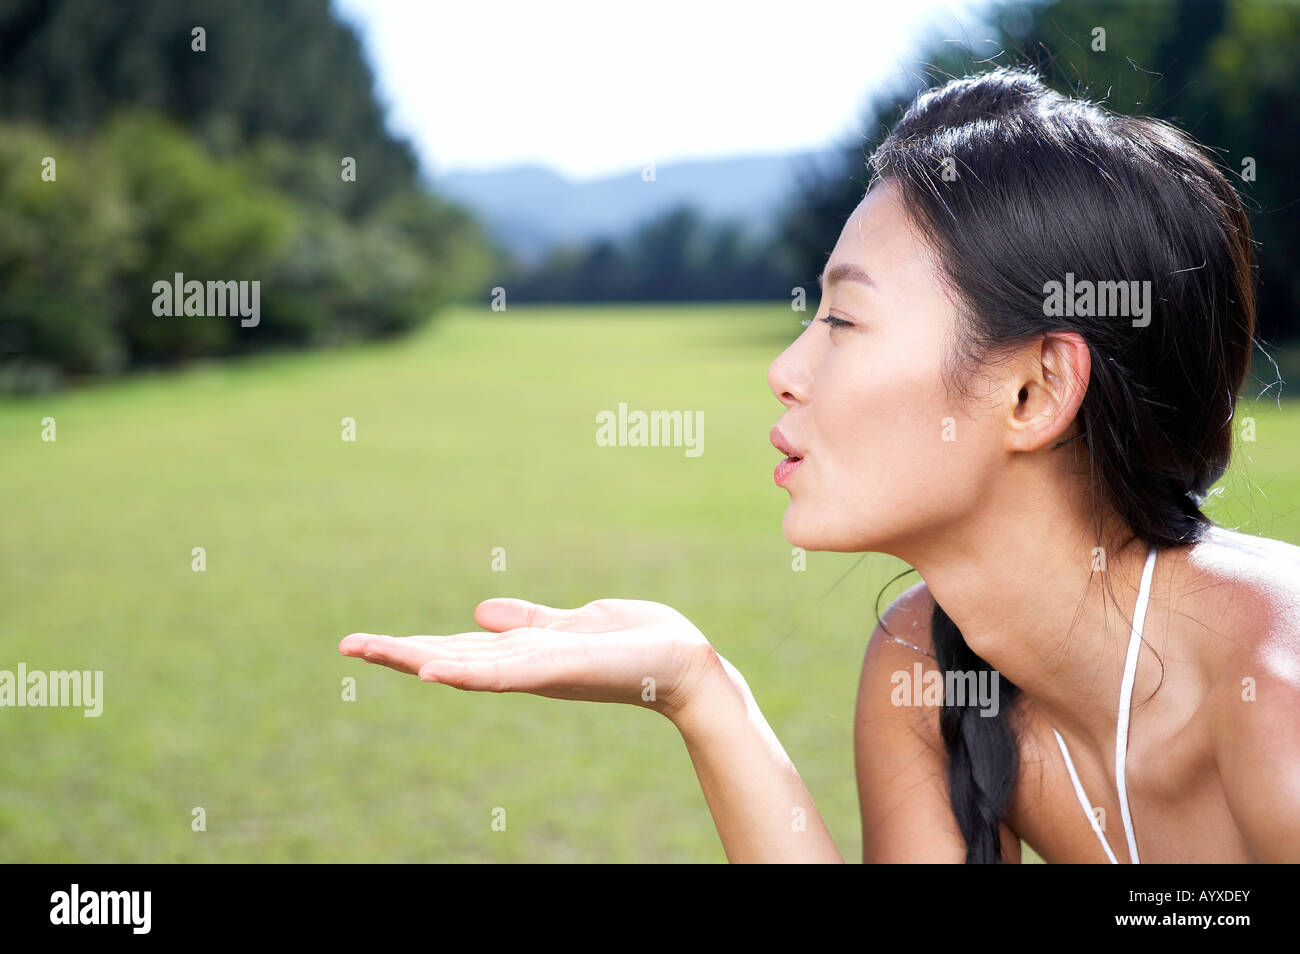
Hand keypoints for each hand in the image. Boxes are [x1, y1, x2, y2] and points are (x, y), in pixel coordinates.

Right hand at [338, 598, 721, 719]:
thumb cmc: (637, 643)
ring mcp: (541, 670)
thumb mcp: (575, 624)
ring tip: (372, 651)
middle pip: (451, 657)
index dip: (412, 645)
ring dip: (421, 659)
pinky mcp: (563, 668)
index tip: (363, 642)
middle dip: (399, 653)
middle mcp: (525, 666)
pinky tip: (436, 671)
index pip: (457, 648)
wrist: (686, 664)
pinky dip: (471, 673)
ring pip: (469, 666)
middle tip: (346, 646)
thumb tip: (479, 612)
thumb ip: (530, 621)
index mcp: (525, 652)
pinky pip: (510, 673)